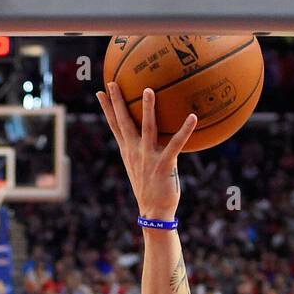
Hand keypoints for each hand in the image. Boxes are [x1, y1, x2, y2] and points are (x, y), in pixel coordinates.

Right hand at [96, 83, 197, 220]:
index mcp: (128, 152)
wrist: (154, 212)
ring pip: (147, 128)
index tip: (101, 91)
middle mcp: (135, 152)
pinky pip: (176, 143)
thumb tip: (148, 142)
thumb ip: (142, 153)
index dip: (107, 109)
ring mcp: (148, 157)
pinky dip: (185, 130)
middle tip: (113, 81)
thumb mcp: (141, 170)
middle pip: (124, 122)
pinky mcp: (164, 164)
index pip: (115, 126)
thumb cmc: (150, 191)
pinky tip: (193, 117)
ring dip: (147, 109)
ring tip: (148, 90)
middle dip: (118, 102)